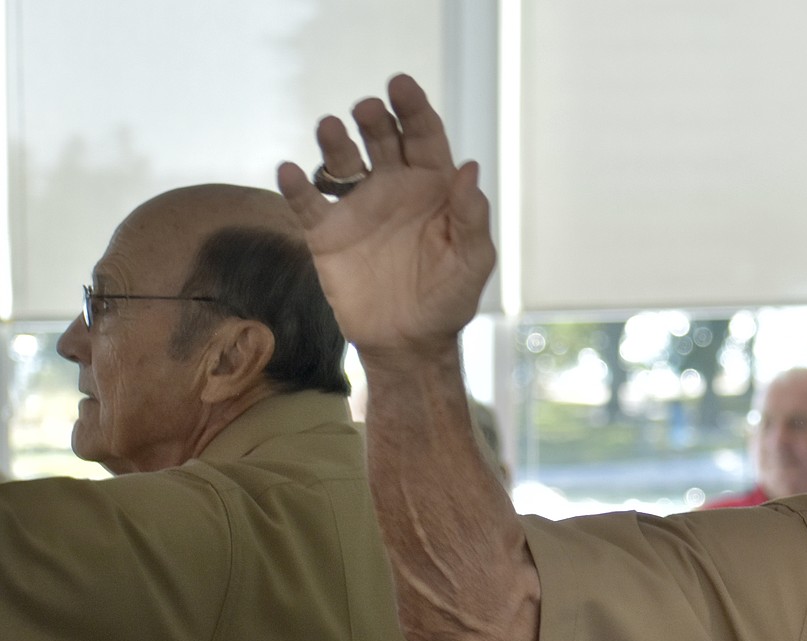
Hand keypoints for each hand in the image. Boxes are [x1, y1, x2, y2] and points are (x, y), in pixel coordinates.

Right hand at [276, 74, 494, 361]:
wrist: (410, 342)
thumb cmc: (448, 298)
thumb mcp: (471, 261)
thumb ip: (471, 217)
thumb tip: (470, 168)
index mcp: (433, 187)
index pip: (423, 136)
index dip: (414, 109)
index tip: (401, 85)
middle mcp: (393, 187)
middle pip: (380, 139)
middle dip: (374, 119)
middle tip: (368, 110)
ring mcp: (357, 207)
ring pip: (341, 161)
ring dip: (334, 141)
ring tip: (329, 126)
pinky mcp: (326, 233)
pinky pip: (306, 202)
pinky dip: (295, 185)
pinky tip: (290, 170)